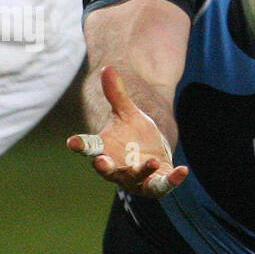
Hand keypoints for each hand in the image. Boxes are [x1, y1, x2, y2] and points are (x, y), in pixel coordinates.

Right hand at [67, 65, 188, 197]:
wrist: (151, 152)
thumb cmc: (133, 133)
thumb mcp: (126, 112)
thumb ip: (116, 93)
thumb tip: (107, 67)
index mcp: (105, 148)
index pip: (89, 147)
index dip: (80, 145)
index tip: (72, 142)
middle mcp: (116, 168)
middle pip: (107, 170)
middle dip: (104, 167)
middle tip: (101, 162)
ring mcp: (135, 179)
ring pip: (135, 179)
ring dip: (142, 171)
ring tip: (152, 161)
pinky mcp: (154, 185)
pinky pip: (162, 185)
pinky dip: (172, 179)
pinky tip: (183, 170)